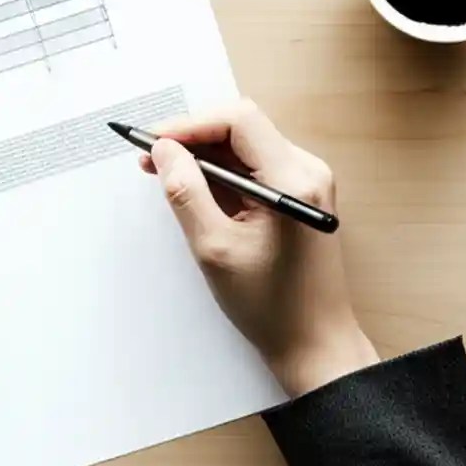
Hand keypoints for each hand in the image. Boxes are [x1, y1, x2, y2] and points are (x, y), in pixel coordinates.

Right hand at [141, 100, 378, 396]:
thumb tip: (164, 150)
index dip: (190, 125)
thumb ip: (186, 193)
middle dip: (193, 139)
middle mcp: (308, 172)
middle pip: (242, 129)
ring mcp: (308, 184)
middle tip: (150, 160)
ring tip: (164, 175)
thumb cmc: (271, 306)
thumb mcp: (215, 249)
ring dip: (204, 156)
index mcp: (294, 180)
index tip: (152, 143)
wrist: (315, 344)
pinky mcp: (301, 197)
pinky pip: (256, 168)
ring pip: (246, 148)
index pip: (239, 121)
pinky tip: (194, 190)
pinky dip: (222, 174)